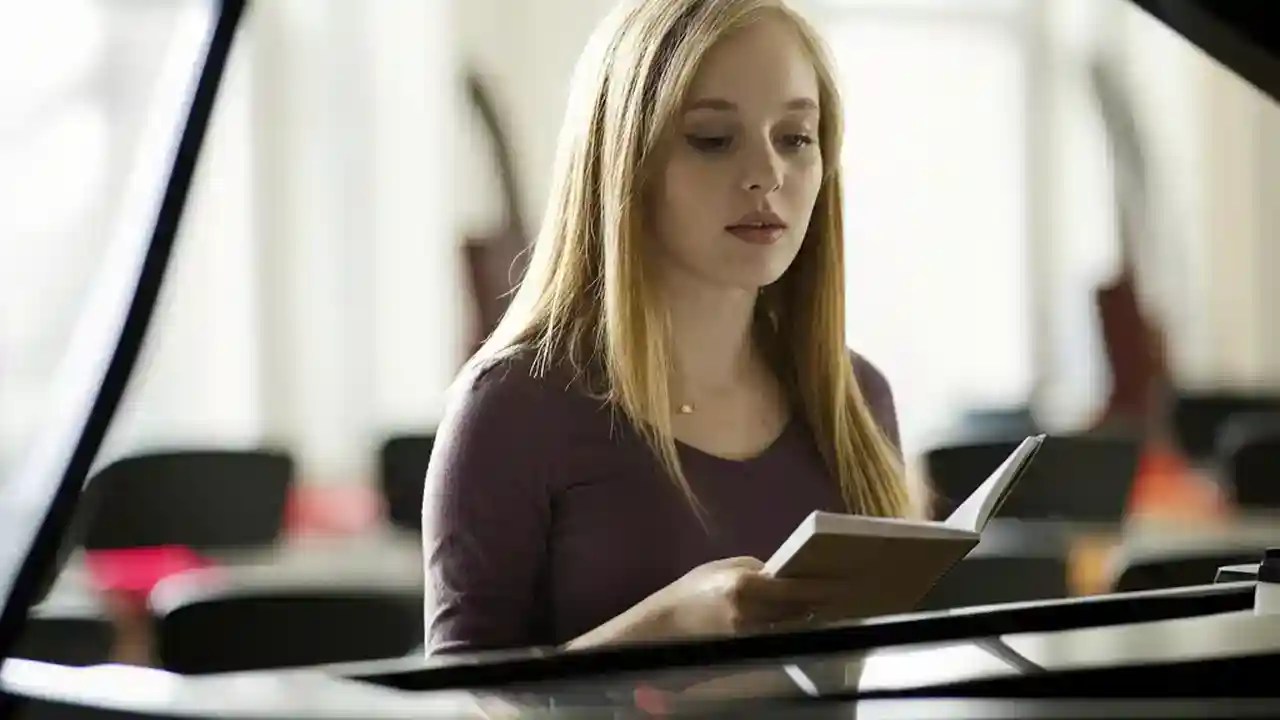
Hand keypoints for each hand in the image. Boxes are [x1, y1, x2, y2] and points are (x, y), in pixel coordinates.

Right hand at [651, 556, 864, 639]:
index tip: (844, 581)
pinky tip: (803, 621)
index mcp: (744, 586)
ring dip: (810, 616)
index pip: (795, 587)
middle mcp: (751, 613)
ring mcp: (749, 635)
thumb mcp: (722, 569)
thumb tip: (785, 573)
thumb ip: (756, 570)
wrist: (663, 627)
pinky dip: (792, 628)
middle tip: (845, 592)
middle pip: (799, 609)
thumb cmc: (691, 592)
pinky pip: (778, 636)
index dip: (822, 586)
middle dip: (821, 601)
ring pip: (792, 625)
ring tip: (830, 604)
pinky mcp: (747, 649)